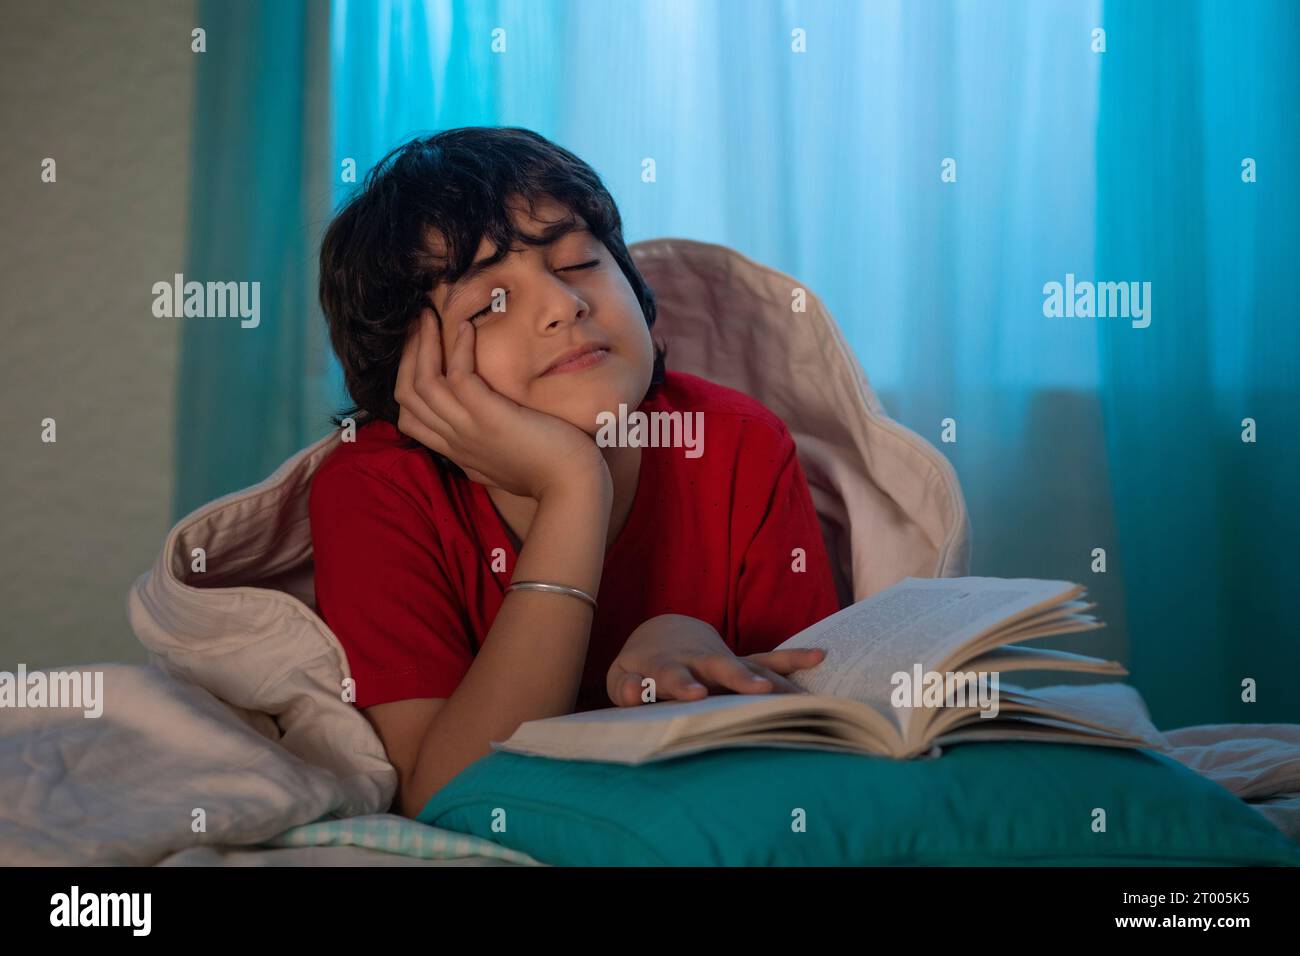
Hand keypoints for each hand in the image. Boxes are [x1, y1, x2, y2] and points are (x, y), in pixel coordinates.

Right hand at [394, 308, 608, 500]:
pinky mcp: (489, 418)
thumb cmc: (546, 474)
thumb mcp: (502, 465)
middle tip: (419, 324)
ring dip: (424, 344)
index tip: (419, 353)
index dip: (407, 381)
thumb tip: (480, 436)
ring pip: (423, 383)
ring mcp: (468, 430)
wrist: (571, 487)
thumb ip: (483, 449)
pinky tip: (468, 328)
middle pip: (408, 395)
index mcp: (456, 450)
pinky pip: (459, 376)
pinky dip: (460, 349)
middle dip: (408, 355)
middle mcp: (455, 440)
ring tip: (430, 316)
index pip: (409, 417)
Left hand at [606, 614, 827, 706]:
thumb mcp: (621, 675)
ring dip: (773, 679)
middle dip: (738, 679)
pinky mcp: (740, 663)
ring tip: (798, 695)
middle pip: (720, 668)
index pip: (673, 674)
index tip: (694, 694)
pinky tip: (819, 656)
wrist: (663, 635)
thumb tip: (636, 694)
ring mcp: (724, 660)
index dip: (682, 683)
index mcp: (667, 663)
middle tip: (758, 690)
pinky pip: (768, 661)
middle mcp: (699, 658)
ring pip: (750, 666)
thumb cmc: (638, 665)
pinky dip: (792, 660)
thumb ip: (625, 686)